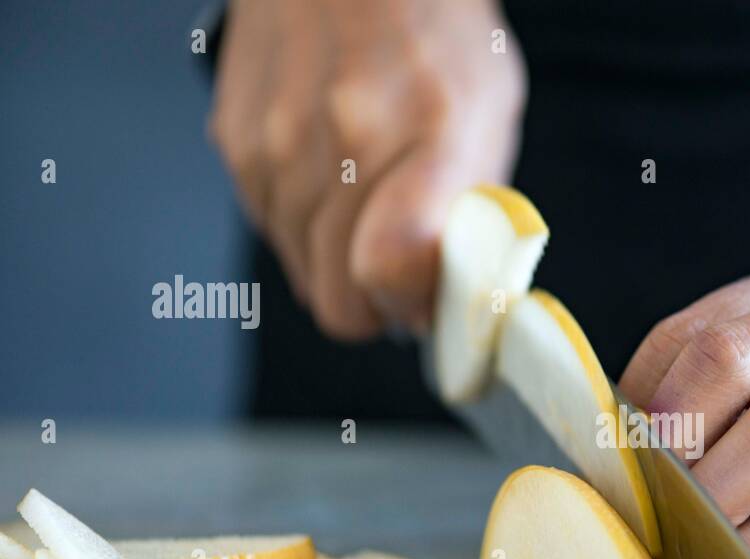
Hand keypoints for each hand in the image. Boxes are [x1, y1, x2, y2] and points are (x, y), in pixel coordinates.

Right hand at [209, 0, 524, 338]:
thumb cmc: (430, 36)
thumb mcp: (488, 115)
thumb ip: (473, 216)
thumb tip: (441, 304)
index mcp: (424, 131)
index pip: (390, 267)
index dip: (410, 305)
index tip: (428, 300)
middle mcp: (339, 141)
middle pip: (341, 301)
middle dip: (377, 302)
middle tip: (404, 265)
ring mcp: (275, 145)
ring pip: (305, 277)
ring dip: (338, 262)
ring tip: (369, 201)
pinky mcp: (235, 145)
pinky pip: (273, 234)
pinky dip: (305, 227)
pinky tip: (330, 177)